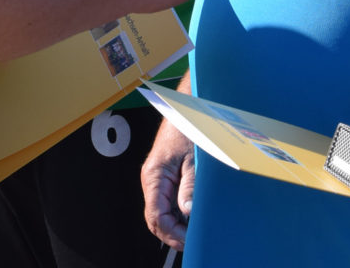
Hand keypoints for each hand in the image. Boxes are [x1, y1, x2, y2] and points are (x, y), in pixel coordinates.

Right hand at [142, 118, 194, 250]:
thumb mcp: (193, 159)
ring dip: (178, 225)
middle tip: (195, 241)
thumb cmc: (188, 127)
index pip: (156, 216)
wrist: (188, 108)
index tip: (190, 240)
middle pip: (158, 219)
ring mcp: (160, 180)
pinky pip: (171, 202)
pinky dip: (181, 214)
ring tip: (196, 232)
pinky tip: (194, 218)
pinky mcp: (169, 177)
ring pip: (164, 212)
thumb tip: (188, 213)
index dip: (172, 233)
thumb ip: (189, 187)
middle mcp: (153, 180)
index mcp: (154, 176)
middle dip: (174, 234)